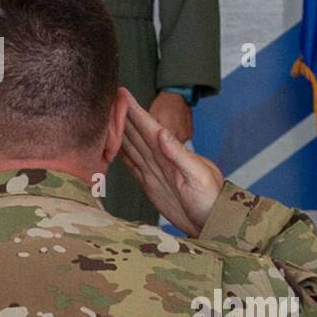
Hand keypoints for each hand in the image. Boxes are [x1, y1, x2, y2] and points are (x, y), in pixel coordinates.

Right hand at [118, 88, 223, 236]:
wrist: (213, 223)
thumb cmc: (211, 198)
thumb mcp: (198, 175)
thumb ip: (179, 154)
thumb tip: (160, 132)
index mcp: (171, 152)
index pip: (148, 126)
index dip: (134, 110)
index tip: (120, 93)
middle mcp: (160, 157)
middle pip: (136, 132)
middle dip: (121, 115)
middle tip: (104, 99)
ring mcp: (154, 169)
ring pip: (130, 146)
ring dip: (118, 131)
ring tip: (103, 118)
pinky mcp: (150, 183)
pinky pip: (131, 164)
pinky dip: (120, 154)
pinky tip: (111, 146)